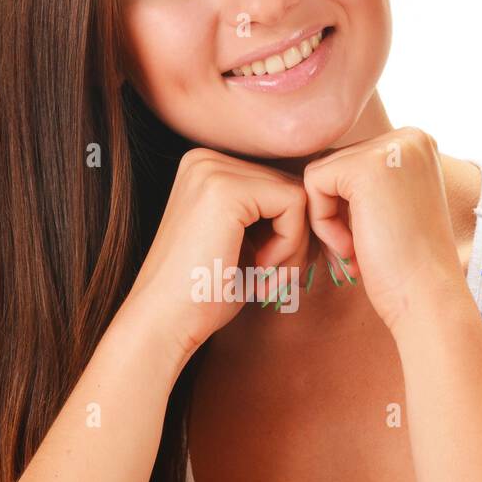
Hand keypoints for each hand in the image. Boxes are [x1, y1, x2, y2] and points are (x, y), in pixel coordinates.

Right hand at [123, 147, 312, 362]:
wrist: (163, 322)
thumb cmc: (202, 293)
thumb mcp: (241, 241)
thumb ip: (268, 216)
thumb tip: (317, 206)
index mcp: (205, 167)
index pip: (277, 187)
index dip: (286, 233)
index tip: (268, 271)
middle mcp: (205, 159)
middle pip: (289, 188)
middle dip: (292, 239)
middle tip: (270, 278)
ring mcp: (213, 169)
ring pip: (298, 196)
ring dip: (292, 245)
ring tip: (265, 276)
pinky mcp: (226, 189)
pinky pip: (295, 204)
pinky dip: (289, 243)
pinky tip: (260, 268)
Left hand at [302, 127, 468, 333]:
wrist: (428, 299)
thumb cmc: (406, 267)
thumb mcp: (391, 208)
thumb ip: (366, 182)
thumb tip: (320, 171)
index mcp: (416, 145)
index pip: (350, 163)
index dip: (347, 209)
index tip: (370, 243)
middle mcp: (408, 137)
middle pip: (334, 166)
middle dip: (336, 215)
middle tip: (357, 253)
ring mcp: (390, 147)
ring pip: (321, 176)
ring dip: (329, 222)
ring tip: (355, 253)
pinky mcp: (366, 166)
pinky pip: (313, 184)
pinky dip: (322, 223)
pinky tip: (350, 248)